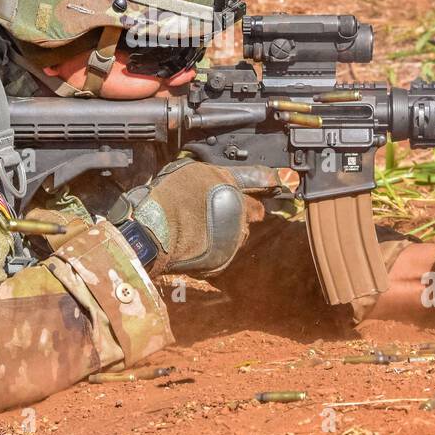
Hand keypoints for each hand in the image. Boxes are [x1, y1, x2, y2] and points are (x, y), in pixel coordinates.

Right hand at [110, 160, 284, 275]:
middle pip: (252, 211)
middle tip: (228, 207)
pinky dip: (214, 247)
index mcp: (232, 189)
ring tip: (202, 227)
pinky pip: (223, 251)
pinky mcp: (221, 261)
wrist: (155, 231)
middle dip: (245, 210)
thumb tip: (222, 178)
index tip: (280, 179)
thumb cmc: (168, 198)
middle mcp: (238, 215)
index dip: (268, 178)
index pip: (258, 179)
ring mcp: (231, 240)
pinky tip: (195, 241)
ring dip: (228, 230)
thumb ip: (214, 176)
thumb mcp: (191, 172)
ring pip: (237, 233)